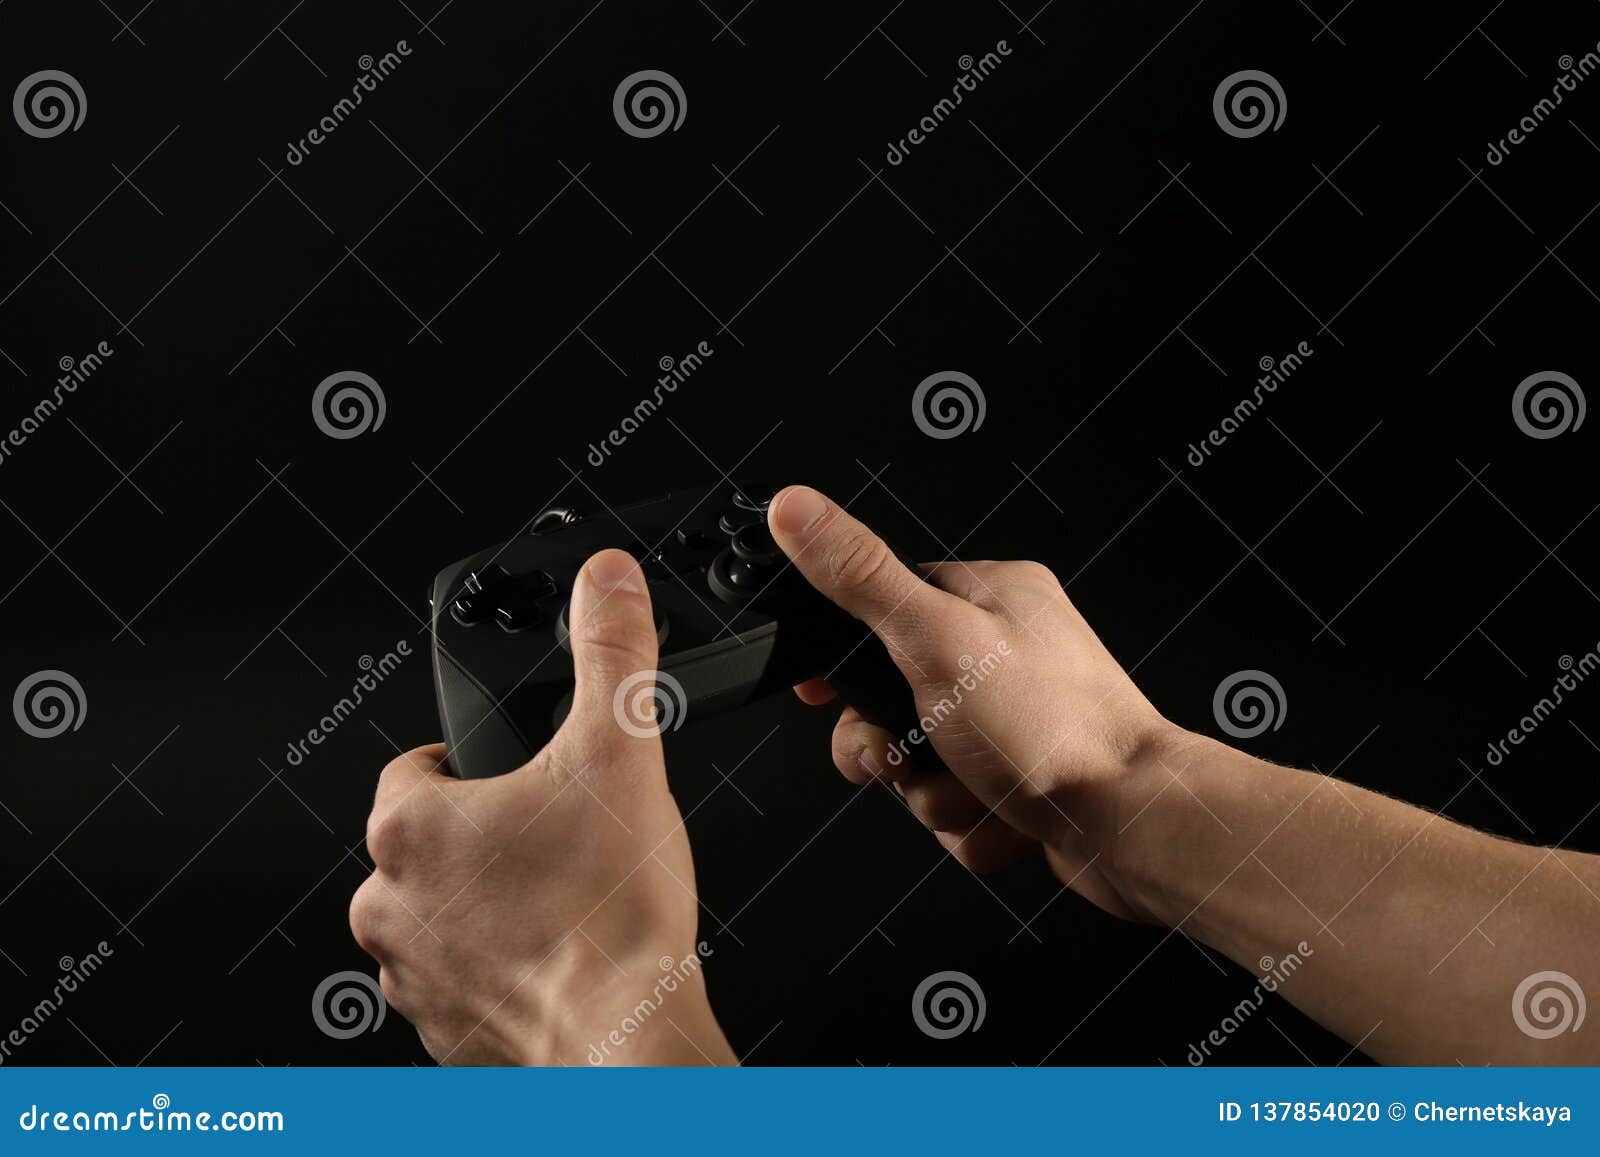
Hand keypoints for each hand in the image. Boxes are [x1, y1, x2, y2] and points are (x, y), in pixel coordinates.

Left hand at [349, 550, 735, 1065]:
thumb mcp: (620, 750)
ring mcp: (411, 978)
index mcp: (410, 829)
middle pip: (427, 847)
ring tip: (562, 901)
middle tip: (555, 840)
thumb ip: (612, 651)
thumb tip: (605, 580)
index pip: (413, 770)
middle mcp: (389, 906)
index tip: (509, 773)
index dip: (466, 762)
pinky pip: (461, 983)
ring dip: (487, 906)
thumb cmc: (609, 913)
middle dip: (484, 839)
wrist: (627, 1039)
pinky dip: (501, 969)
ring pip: (440, 918)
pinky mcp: (444, 1034)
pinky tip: (561, 957)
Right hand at [769, 485, 1186, 918]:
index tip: (826, 695)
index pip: (885, 609)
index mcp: (990, 597)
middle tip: (907, 757)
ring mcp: (1019, 721)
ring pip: (924, 764)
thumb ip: (859, 577)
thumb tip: (796, 509)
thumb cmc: (1054, 728)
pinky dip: (973, 825)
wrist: (1134, 827)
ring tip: (978, 790)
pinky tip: (1008, 818)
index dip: (850, 663)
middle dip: (894, 750)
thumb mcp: (934, 639)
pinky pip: (961, 807)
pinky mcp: (1028, 780)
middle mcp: (1008, 653)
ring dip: (936, 794)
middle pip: (895, 700)